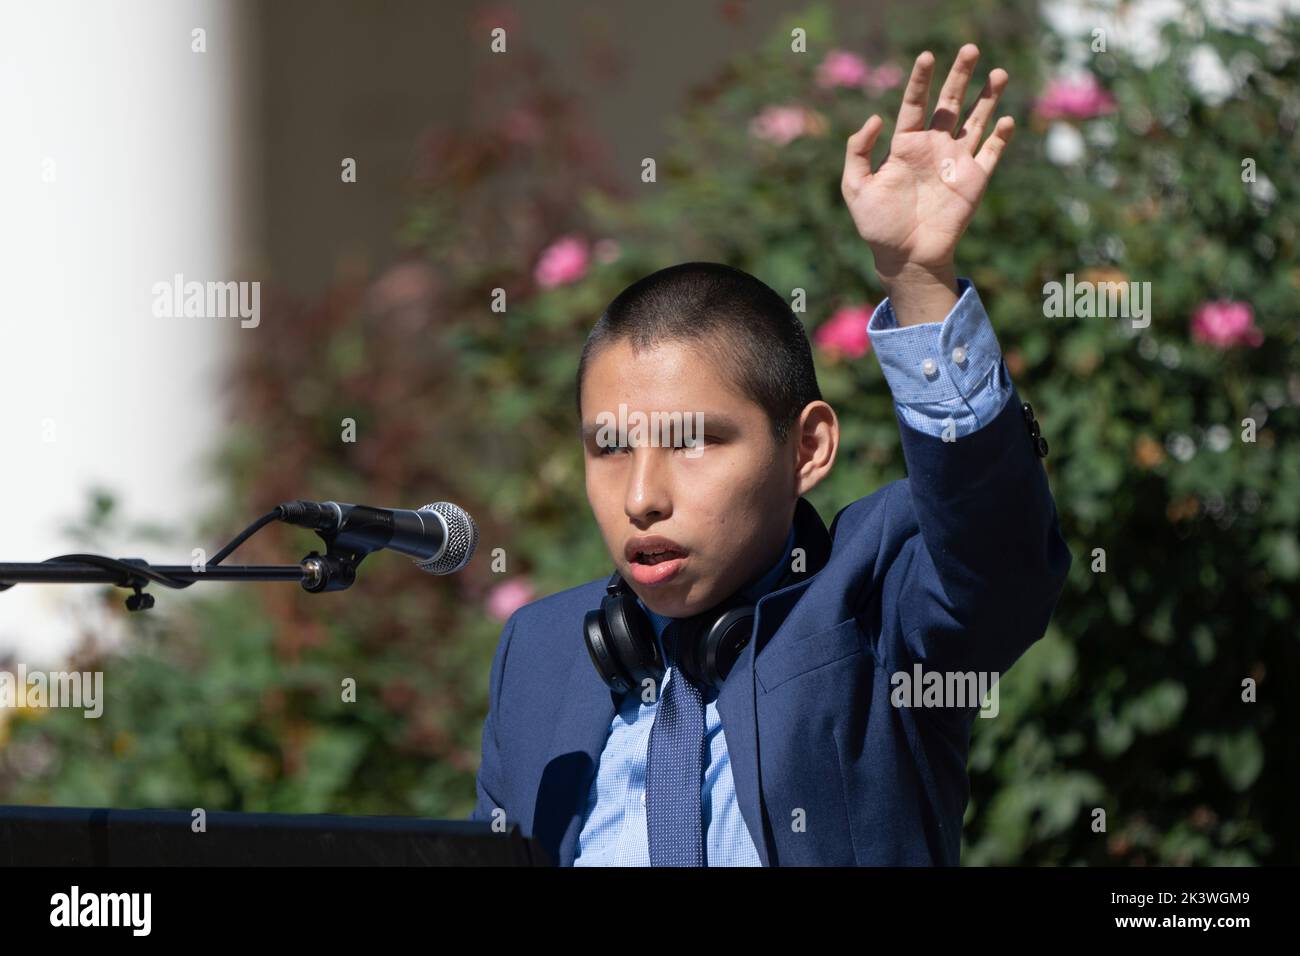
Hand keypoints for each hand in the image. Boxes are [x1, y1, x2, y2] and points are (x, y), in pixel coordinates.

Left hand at [841, 44, 1012, 287]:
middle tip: (970, 49)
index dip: (921, 80)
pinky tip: (1006, 119)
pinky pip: (991, 153)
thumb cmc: (877, 224)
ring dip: (988, 97)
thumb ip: (859, 151)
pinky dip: (1000, 137)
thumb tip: (875, 118)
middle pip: (950, 103)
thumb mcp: (856, 186)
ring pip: (976, 120)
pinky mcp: (974, 180)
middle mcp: (934, 147)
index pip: (915, 104)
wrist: (905, 256)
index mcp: (906, 145)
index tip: (927, 56)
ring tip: (997, 72)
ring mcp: (956, 162)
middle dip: (960, 76)